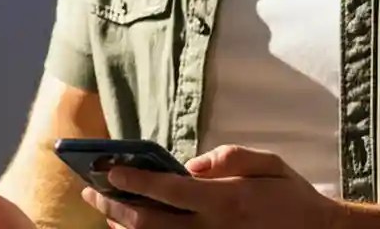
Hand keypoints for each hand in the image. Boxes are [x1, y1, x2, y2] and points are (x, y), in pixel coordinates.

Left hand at [80, 145, 347, 227]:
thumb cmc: (290, 195)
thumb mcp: (268, 162)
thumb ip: (229, 157)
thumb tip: (191, 165)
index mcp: (225, 201)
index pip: (168, 191)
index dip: (134, 181)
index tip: (108, 171)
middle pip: (149, 223)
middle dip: (113, 206)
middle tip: (90, 191)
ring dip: (122, 226)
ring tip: (102, 209)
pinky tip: (130, 228)